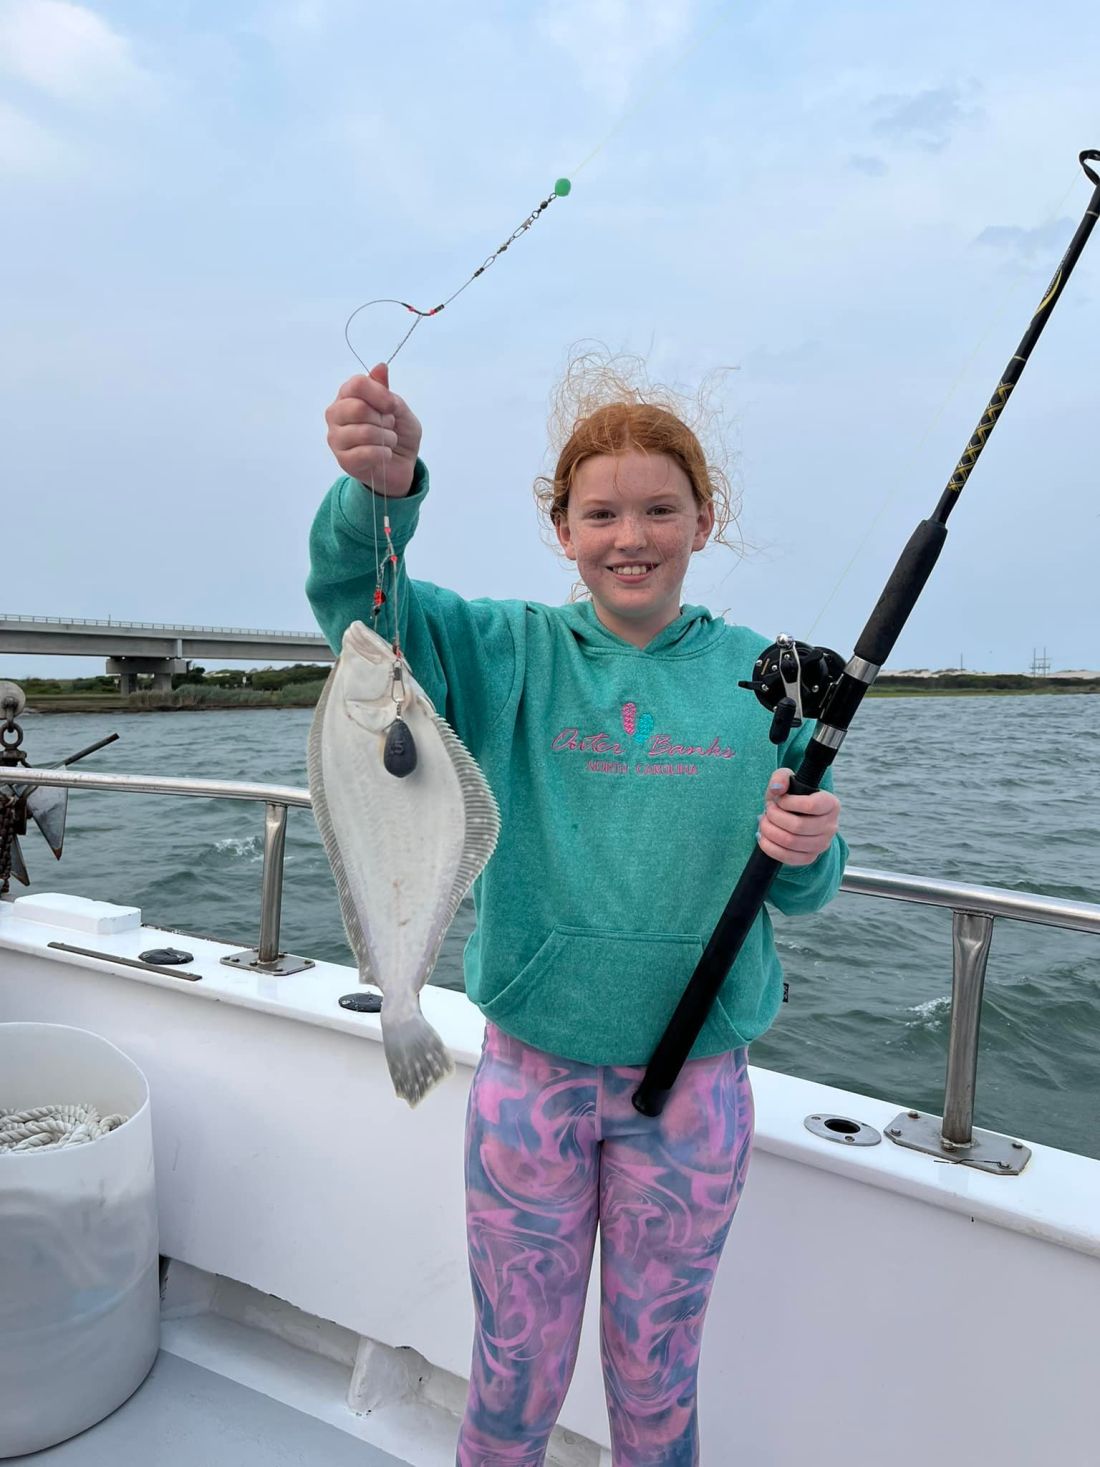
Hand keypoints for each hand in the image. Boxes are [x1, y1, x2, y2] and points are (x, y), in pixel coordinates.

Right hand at [325, 363, 421, 496]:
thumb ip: (386, 390)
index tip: (392, 406)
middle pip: (358, 408)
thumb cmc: (397, 431)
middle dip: (383, 419)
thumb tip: (380, 367)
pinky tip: (385, 454)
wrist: (401, 463)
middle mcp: (336, 414)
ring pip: (364, 432)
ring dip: (387, 438)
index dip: (380, 394)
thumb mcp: (398, 408)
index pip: (357, 384)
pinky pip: (366, 453)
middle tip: (388, 426)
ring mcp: (336, 438)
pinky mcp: (343, 460)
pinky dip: (383, 453)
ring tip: (388, 441)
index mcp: (347, 396)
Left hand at [757, 768, 839, 865]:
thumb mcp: (787, 780)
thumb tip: (776, 789)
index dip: (788, 803)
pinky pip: (787, 857)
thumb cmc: (791, 798)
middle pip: (798, 826)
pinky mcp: (810, 857)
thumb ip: (781, 777)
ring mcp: (822, 844)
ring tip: (763, 822)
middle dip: (774, 817)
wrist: (794, 817)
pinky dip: (770, 847)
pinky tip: (762, 837)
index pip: (811, 805)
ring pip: (791, 842)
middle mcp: (831, 826)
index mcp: (831, 804)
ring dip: (769, 831)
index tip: (779, 800)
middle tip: (767, 811)